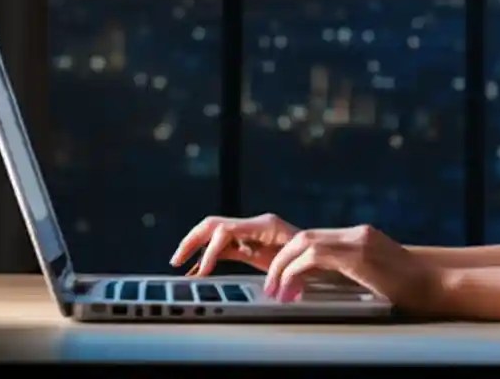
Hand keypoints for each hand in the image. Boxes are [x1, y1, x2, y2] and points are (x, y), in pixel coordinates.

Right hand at [170, 212, 299, 275]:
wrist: (323, 253)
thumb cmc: (312, 258)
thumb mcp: (292, 263)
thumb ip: (271, 265)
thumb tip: (257, 275)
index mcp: (263, 225)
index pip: (225, 230)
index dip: (210, 250)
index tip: (203, 271)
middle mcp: (254, 225)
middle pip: (213, 224)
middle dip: (192, 240)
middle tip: (176, 260)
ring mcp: (250, 232)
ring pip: (213, 232)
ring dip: (195, 245)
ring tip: (180, 262)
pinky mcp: (249, 243)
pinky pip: (223, 245)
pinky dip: (208, 255)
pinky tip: (199, 269)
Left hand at [263, 224, 446, 315]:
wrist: (436, 284)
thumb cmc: (410, 289)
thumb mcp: (375, 277)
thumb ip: (351, 273)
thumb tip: (320, 286)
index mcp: (359, 238)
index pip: (314, 240)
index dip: (291, 258)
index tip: (280, 281)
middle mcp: (356, 233)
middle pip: (303, 237)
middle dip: (280, 261)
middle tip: (271, 287)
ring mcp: (358, 240)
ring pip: (304, 242)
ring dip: (283, 267)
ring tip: (277, 290)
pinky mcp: (359, 252)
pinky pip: (315, 256)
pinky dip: (296, 272)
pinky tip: (293, 290)